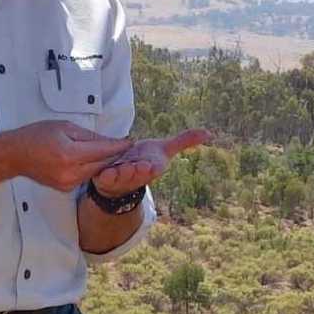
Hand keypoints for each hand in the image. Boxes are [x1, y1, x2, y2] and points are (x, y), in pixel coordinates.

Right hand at [11, 122, 135, 190]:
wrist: (15, 155)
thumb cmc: (36, 136)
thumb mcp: (64, 127)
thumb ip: (88, 135)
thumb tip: (109, 140)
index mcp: (70, 154)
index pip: (103, 151)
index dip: (119, 146)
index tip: (130, 141)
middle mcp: (70, 172)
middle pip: (102, 164)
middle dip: (115, 155)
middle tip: (126, 147)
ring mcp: (68, 182)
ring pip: (96, 172)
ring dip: (105, 163)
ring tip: (114, 153)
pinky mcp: (66, 187)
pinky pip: (86, 177)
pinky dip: (92, 169)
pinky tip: (96, 161)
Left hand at [86, 128, 216, 200]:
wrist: (124, 175)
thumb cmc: (144, 160)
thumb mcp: (164, 149)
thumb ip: (185, 141)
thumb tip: (210, 133)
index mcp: (152, 168)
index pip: (154, 168)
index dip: (153, 167)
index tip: (153, 165)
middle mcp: (137, 175)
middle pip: (138, 173)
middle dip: (138, 170)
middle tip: (139, 166)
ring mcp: (121, 178)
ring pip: (121, 177)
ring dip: (121, 174)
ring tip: (121, 169)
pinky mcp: (105, 179)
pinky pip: (104, 179)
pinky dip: (104, 176)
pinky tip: (103, 172)